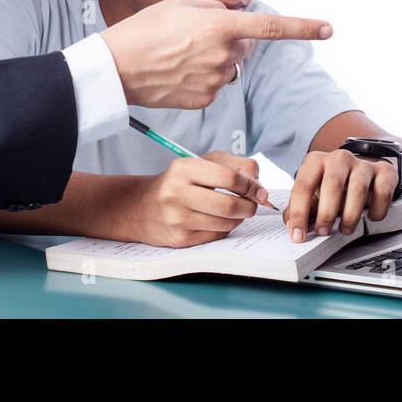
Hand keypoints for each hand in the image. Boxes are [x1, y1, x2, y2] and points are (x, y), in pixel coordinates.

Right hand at [99, 0, 331, 109]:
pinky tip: (177, 73)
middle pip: (246, 45)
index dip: (303, 27)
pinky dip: (202, 77)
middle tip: (194, 35)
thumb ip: (214, 8)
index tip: (328, 28)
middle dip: (230, 39)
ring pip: (230, 66)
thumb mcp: (179, 4)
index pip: (272, 27)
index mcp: (220, 25)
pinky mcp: (206, 99)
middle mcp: (224, 54)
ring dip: (215, 58)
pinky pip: (216, 84)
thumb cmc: (144, 29)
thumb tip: (232, 17)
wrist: (115, 69)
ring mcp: (216, 80)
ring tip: (179, 55)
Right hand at [120, 152, 268, 247]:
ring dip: (239, 218)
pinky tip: (219, 220)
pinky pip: (217, 236)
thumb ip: (235, 166)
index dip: (251, 184)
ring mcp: (177, 219)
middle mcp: (177, 193)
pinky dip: (226, 228)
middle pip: (229, 205)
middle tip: (252, 204)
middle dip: (249, 206)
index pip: (229, 177)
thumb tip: (260, 187)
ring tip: (235, 211)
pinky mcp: (180, 239)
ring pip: (226, 223)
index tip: (258, 189)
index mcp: (184, 168)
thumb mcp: (203, 162)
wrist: (141, 207)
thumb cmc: (180, 181)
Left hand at [284, 149, 397, 242]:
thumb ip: (298, 208)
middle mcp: (339, 158)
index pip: (303, 186)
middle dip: (326, 213)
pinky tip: (370, 217)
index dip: (299, 213)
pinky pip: (382, 192)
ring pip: (358, 189)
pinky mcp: (384, 171)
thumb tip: (291, 226)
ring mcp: (362, 164)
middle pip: (332, 184)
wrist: (362, 171)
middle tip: (323, 232)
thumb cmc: (333, 186)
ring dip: (350, 215)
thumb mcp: (313, 194)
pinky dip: (376, 209)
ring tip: (345, 229)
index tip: (298, 235)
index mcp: (316, 161)